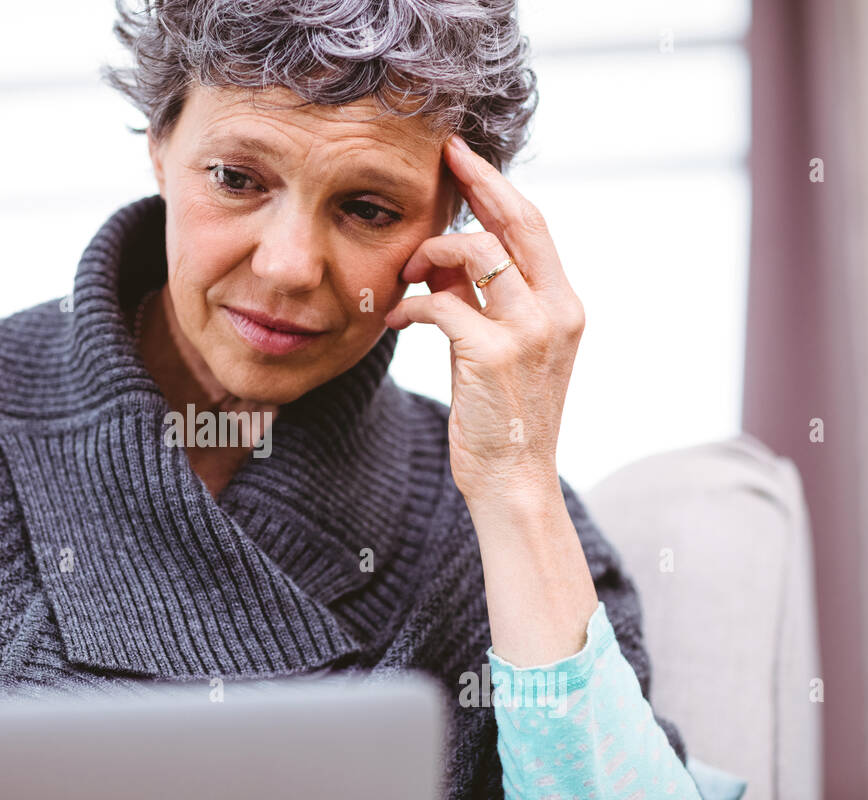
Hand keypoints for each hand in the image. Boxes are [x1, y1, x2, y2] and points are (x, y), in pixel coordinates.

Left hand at [384, 133, 585, 510]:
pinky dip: (413, 304)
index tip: (465, 157)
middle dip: (477, 182)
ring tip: (407, 272)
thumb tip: (442, 256)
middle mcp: (556, 311)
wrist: (513, 481)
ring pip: (477, 253)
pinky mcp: (492, 357)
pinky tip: (398, 318)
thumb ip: (480, 300)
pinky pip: (442, 304)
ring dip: (432, 252)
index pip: (534, 226)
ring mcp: (528, 333)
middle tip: (442, 159)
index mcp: (564, 306)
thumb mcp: (498, 348)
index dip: (498, 186)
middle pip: (517, 222)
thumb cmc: (501, 415)